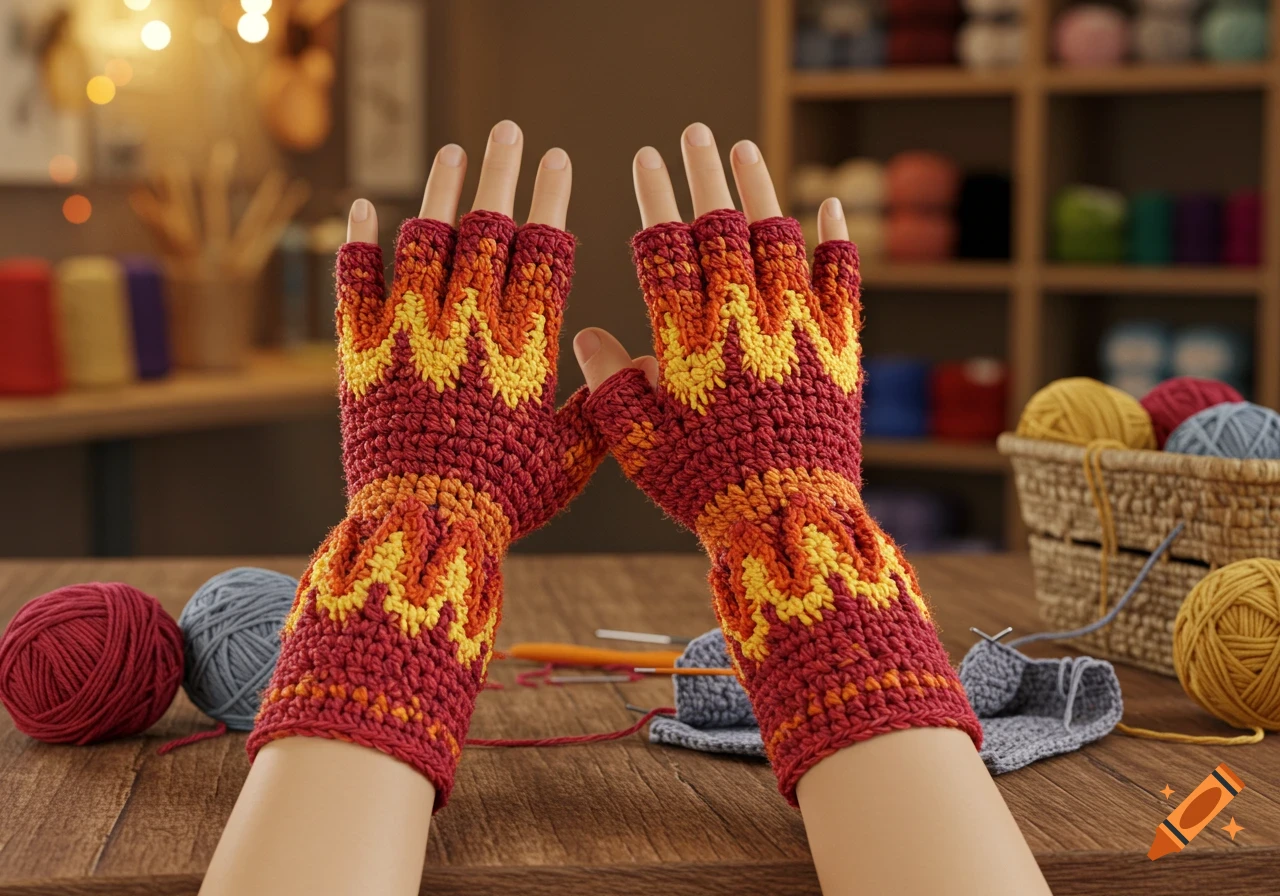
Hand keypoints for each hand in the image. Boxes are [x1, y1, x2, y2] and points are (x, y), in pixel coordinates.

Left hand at [249, 121, 603, 807]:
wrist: (423, 527)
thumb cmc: (506, 498)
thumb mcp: (570, 456)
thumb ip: (598, 402)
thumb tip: (627, 356)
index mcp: (523, 341)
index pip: (542, 246)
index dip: (551, 197)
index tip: (558, 159)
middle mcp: (467, 321)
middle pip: (486, 223)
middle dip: (500, 170)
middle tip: (506, 130)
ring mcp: (410, 329)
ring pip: (424, 236)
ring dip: (438, 188)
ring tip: (450, 151)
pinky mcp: (361, 350)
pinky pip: (354, 281)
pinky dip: (357, 242)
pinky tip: (362, 208)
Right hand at [576, 124, 979, 803]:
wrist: (789, 523)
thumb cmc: (704, 489)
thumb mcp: (638, 443)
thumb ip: (610, 383)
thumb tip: (587, 333)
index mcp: (688, 338)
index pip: (666, 246)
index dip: (654, 197)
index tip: (645, 159)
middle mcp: (744, 319)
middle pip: (722, 224)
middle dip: (703, 173)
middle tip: (694, 134)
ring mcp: (796, 327)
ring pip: (779, 236)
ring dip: (761, 187)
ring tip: (743, 150)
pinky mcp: (838, 347)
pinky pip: (842, 278)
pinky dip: (835, 238)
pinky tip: (827, 204)